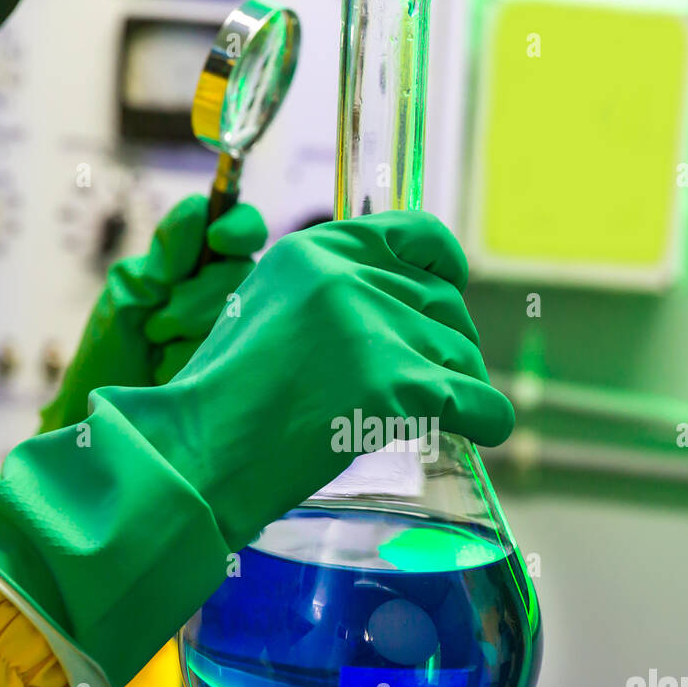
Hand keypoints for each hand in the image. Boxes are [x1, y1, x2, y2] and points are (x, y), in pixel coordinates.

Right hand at [0, 211, 512, 686]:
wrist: (199, 453)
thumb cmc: (220, 404)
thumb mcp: (262, 315)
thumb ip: (323, 301)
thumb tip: (392, 313)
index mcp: (312, 252)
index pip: (409, 233)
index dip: (444, 261)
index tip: (455, 282)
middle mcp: (347, 278)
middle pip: (441, 304)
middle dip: (452, 344)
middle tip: (446, 379)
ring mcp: (373, 329)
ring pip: (459, 353)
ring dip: (464, 385)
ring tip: (457, 414)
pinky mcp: (395, 384)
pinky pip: (474, 399)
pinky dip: (488, 418)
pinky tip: (484, 431)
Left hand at [40, 195, 266, 432]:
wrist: (103, 416)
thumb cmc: (110, 351)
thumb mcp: (127, 290)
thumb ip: (166, 253)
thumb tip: (204, 216)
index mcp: (197, 264)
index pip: (239, 225)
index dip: (238, 227)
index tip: (217, 241)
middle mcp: (224, 291)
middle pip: (241, 268)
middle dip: (196, 295)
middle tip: (158, 323)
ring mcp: (235, 329)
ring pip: (239, 308)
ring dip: (190, 330)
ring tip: (158, 350)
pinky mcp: (237, 366)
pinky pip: (233, 349)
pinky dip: (193, 360)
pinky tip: (171, 374)